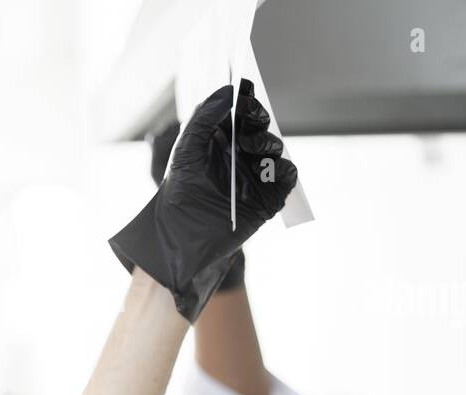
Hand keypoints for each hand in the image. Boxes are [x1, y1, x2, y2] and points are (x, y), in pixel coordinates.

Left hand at [113, 79, 293, 320]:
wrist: (183, 233)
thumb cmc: (179, 192)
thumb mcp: (186, 149)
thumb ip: (204, 117)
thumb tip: (228, 91)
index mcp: (221, 143)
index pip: (241, 115)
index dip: (247, 105)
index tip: (245, 100)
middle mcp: (240, 156)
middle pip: (261, 128)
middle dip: (259, 122)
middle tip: (250, 124)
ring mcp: (255, 176)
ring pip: (275, 148)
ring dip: (268, 144)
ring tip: (251, 150)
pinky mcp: (268, 197)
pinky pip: (286, 175)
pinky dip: (282, 168)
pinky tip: (265, 170)